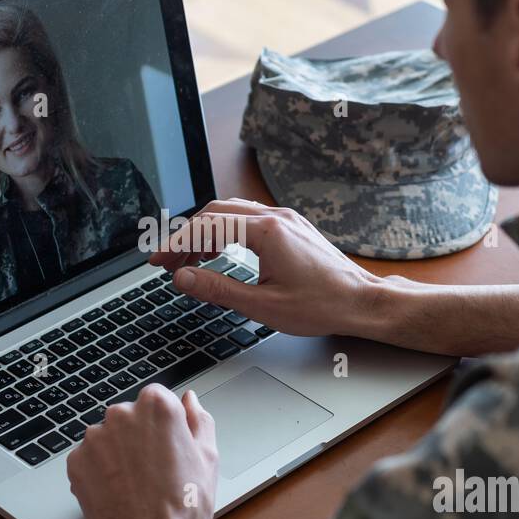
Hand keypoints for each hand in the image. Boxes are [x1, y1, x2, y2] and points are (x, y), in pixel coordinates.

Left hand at [66, 385, 216, 518]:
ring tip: (134, 484)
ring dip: (116, 453)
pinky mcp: (76, 462)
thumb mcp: (207, 456)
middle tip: (153, 471)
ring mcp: (94, 437)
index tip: (168, 448)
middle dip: (137, 437)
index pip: (155, 399)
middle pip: (128, 416)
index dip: (164, 425)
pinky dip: (98, 472)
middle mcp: (121, 413)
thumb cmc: (185, 505)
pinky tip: (117, 491)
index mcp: (156, 405)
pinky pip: (88, 459)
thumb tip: (190, 399)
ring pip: (106, 437)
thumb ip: (198, 420)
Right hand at [147, 198, 380, 337]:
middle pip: (215, 213)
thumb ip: (217, 289)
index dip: (176, 243)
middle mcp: (276, 217)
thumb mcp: (262, 306)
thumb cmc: (321, 306)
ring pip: (231, 212)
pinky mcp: (291, 227)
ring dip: (205, 232)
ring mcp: (285, 219)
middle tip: (168, 262)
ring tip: (189, 261)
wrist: (361, 301)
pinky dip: (225, 231)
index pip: (207, 226)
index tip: (157, 260)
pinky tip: (218, 252)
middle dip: (186, 236)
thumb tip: (183, 278)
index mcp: (267, 232)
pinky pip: (248, 218)